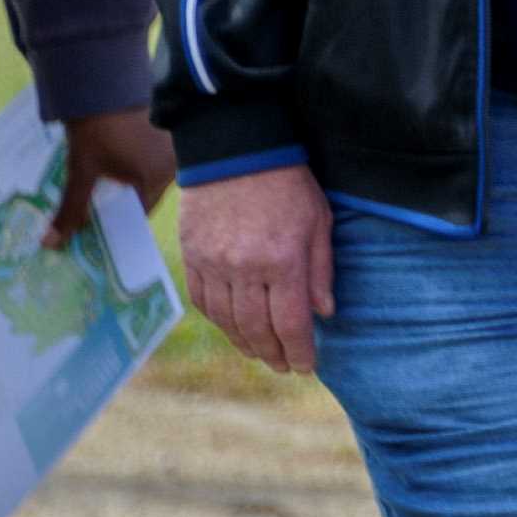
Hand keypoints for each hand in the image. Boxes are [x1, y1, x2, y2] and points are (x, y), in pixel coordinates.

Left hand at [54, 106, 179, 241]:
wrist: (101, 82)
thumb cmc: (97, 130)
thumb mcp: (82, 171)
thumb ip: (71, 207)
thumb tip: (52, 244)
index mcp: (158, 178)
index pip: (138, 214)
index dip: (114, 224)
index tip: (92, 230)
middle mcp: (170, 165)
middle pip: (140, 196)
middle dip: (114, 205)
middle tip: (87, 213)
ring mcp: (167, 148)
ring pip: (140, 178)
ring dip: (118, 185)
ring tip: (93, 190)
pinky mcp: (159, 134)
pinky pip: (142, 161)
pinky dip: (125, 167)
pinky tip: (105, 167)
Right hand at [183, 165, 334, 373]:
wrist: (236, 149)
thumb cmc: (288, 184)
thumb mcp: (320, 223)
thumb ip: (321, 271)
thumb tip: (324, 313)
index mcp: (282, 262)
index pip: (291, 324)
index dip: (299, 351)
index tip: (306, 367)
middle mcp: (245, 269)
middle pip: (257, 329)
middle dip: (272, 354)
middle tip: (283, 366)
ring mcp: (213, 264)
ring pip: (227, 320)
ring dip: (244, 343)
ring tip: (259, 353)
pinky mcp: (192, 255)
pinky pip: (202, 300)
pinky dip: (218, 320)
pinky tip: (231, 327)